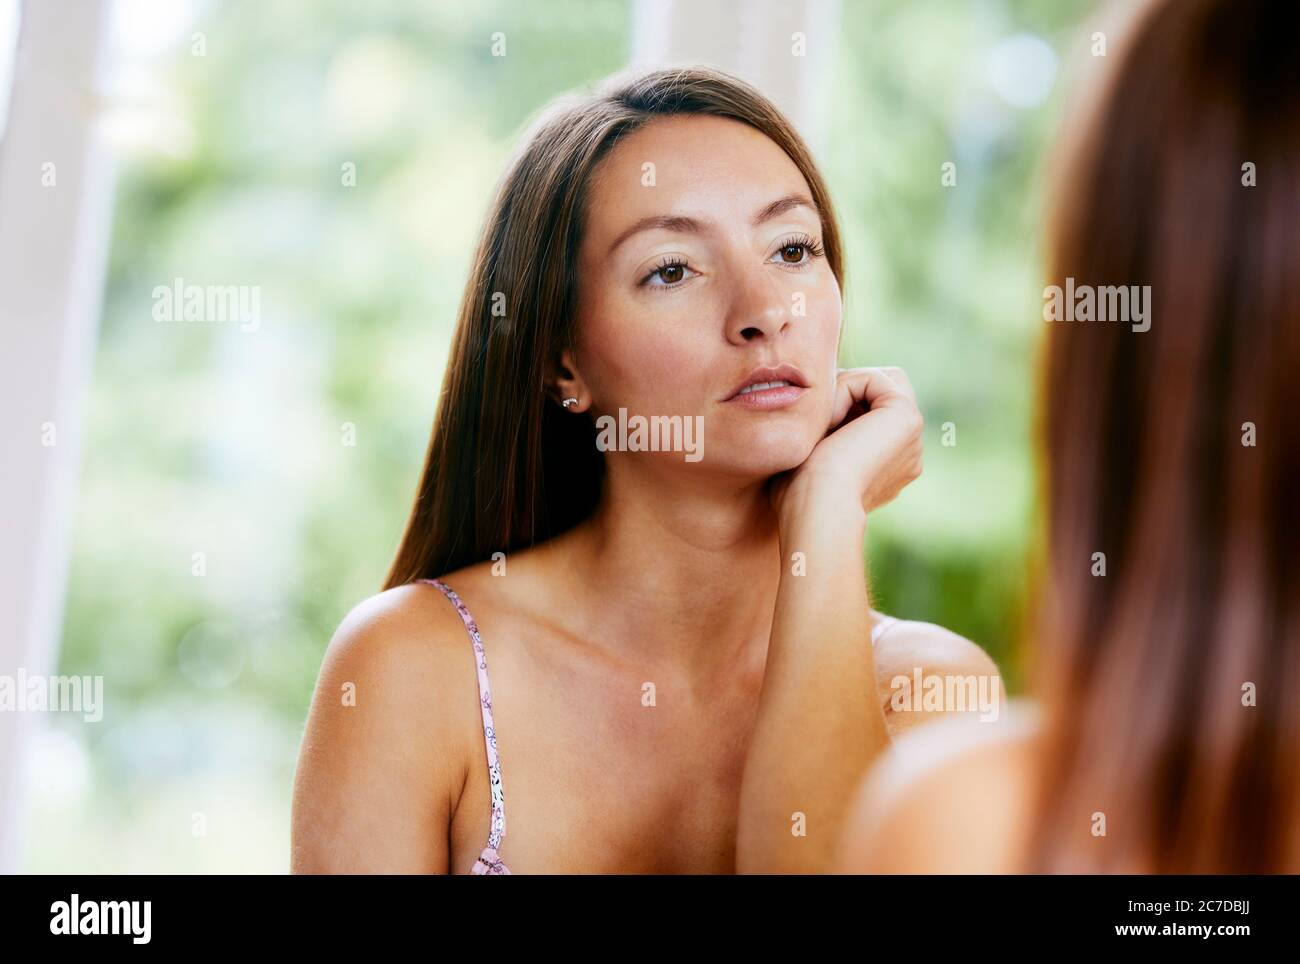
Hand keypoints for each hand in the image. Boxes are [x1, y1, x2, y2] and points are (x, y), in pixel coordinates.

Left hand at [768, 366, 923, 526]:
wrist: (817, 507)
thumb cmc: (800, 495)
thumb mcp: (809, 459)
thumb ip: (820, 435)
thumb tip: (815, 411)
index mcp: (887, 465)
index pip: (868, 410)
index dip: (836, 406)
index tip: (811, 433)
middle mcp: (907, 452)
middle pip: (879, 391)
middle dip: (845, 391)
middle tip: (817, 420)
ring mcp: (913, 437)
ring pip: (877, 381)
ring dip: (843, 391)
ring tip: (825, 424)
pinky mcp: (910, 419)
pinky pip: (874, 378)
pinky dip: (845, 389)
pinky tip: (832, 421)